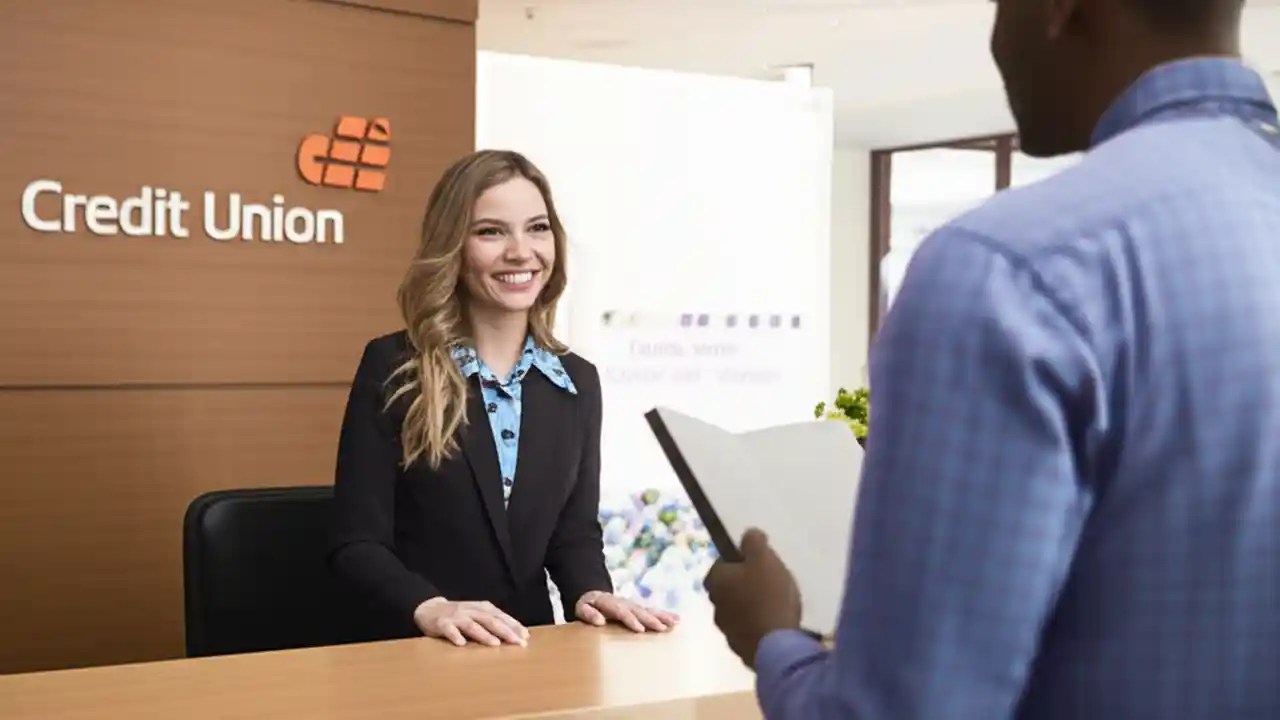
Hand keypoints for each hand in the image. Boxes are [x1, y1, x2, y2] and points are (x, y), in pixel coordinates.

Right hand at [412, 597, 529, 646]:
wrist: (429, 608)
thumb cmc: (459, 615)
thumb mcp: (478, 614)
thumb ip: (494, 622)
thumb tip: (517, 634)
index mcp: (482, 608)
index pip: (501, 616)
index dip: (514, 626)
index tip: (526, 637)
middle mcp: (471, 610)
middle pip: (491, 620)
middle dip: (506, 631)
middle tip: (518, 643)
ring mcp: (456, 616)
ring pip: (472, 625)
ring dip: (484, 634)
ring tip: (495, 644)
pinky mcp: (442, 623)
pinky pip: (449, 630)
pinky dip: (455, 636)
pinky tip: (461, 644)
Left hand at [574, 591, 679, 632]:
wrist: (594, 595)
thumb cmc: (586, 606)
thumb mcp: (581, 609)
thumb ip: (588, 614)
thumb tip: (600, 621)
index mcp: (610, 603)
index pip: (622, 612)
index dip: (631, 620)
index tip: (640, 629)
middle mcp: (625, 603)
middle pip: (639, 611)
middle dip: (651, 619)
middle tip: (662, 628)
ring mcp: (633, 605)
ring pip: (649, 610)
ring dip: (662, 616)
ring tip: (675, 622)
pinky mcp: (639, 608)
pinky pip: (653, 611)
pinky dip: (665, 615)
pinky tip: (677, 619)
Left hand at [704, 528, 801, 666]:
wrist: (776, 646)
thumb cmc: (769, 596)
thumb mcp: (764, 559)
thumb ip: (754, 542)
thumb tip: (748, 534)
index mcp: (717, 582)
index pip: (720, 565)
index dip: (737, 562)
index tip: (755, 563)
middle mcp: (715, 606)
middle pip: (727, 590)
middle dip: (743, 586)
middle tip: (766, 584)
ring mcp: (726, 631)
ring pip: (736, 612)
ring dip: (749, 608)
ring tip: (773, 606)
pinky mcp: (740, 649)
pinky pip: (747, 632)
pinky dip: (757, 627)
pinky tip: (774, 626)